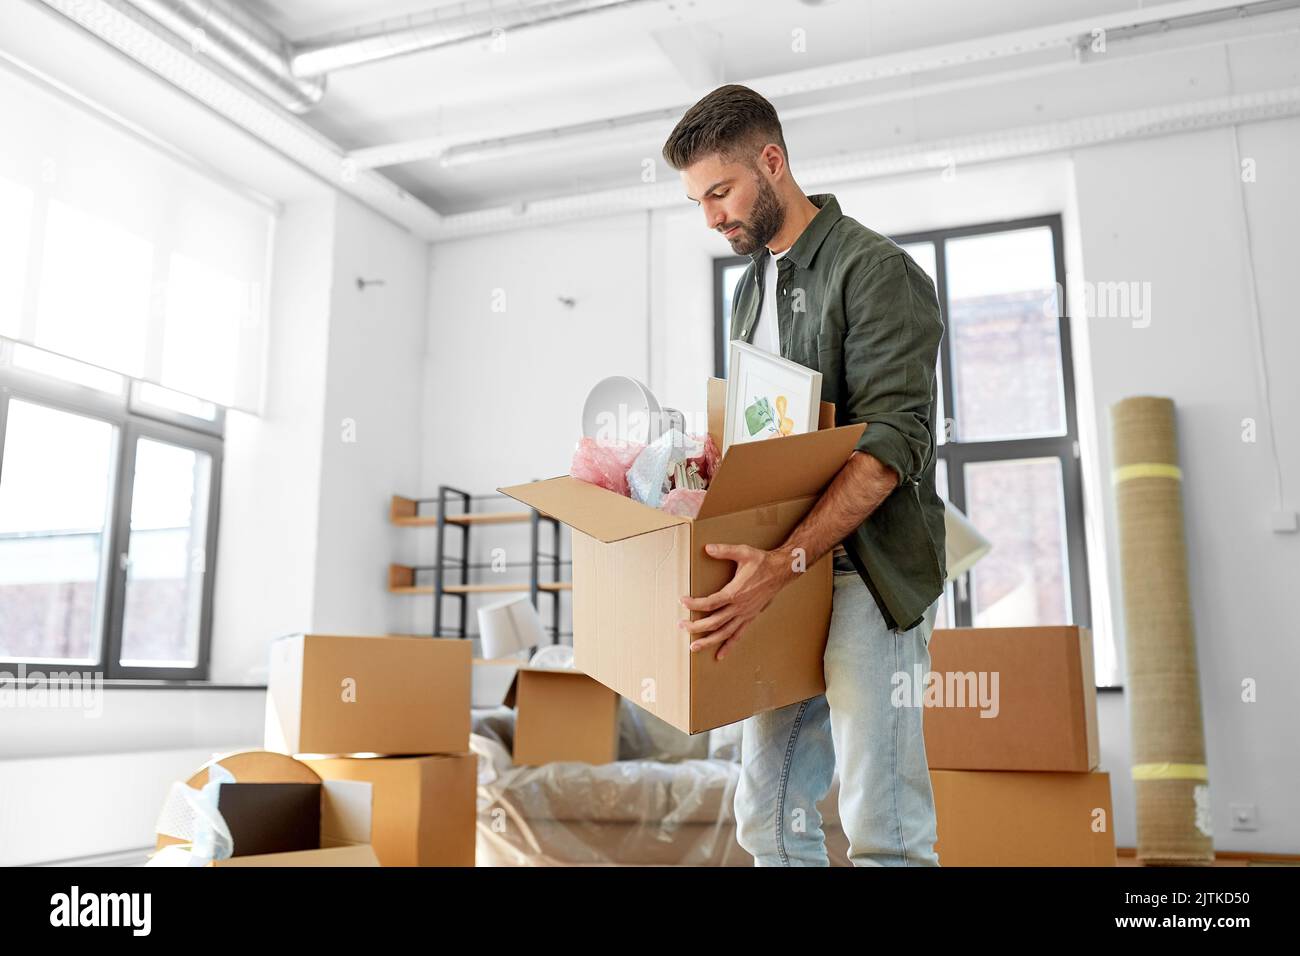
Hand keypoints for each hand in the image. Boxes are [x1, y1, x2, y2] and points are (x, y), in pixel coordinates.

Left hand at [679, 543, 794, 660]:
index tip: (682, 602)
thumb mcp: (743, 552)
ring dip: (708, 641)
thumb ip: (725, 550)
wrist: (781, 571)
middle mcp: (739, 607)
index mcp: (735, 592)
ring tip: (694, 647)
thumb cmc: (762, 562)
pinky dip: (728, 646)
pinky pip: (738, 635)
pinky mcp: (750, 618)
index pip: (710, 603)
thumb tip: (707, 548)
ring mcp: (745, 615)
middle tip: (681, 627)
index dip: (694, 604)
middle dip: (696, 627)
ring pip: (724, 632)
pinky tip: (719, 655)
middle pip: (714, 622)